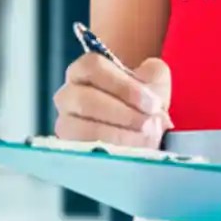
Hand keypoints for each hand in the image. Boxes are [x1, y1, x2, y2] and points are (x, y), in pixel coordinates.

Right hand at [53, 55, 172, 148]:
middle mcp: (67, 95)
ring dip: (119, 136)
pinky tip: (134, 153)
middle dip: (124, 114)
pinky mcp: (70, 149)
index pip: (93, 67)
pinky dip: (112, 153)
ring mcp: (65, 123)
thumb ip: (155, 74)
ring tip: (145, 140)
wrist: (136, 129)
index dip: (124, 86)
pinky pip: (85, 152)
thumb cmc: (140, 101)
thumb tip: (151, 83)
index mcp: (84, 70)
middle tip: (150, 124)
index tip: (151, 103)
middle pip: (87, 100)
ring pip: (83, 129)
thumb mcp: (153, 80)